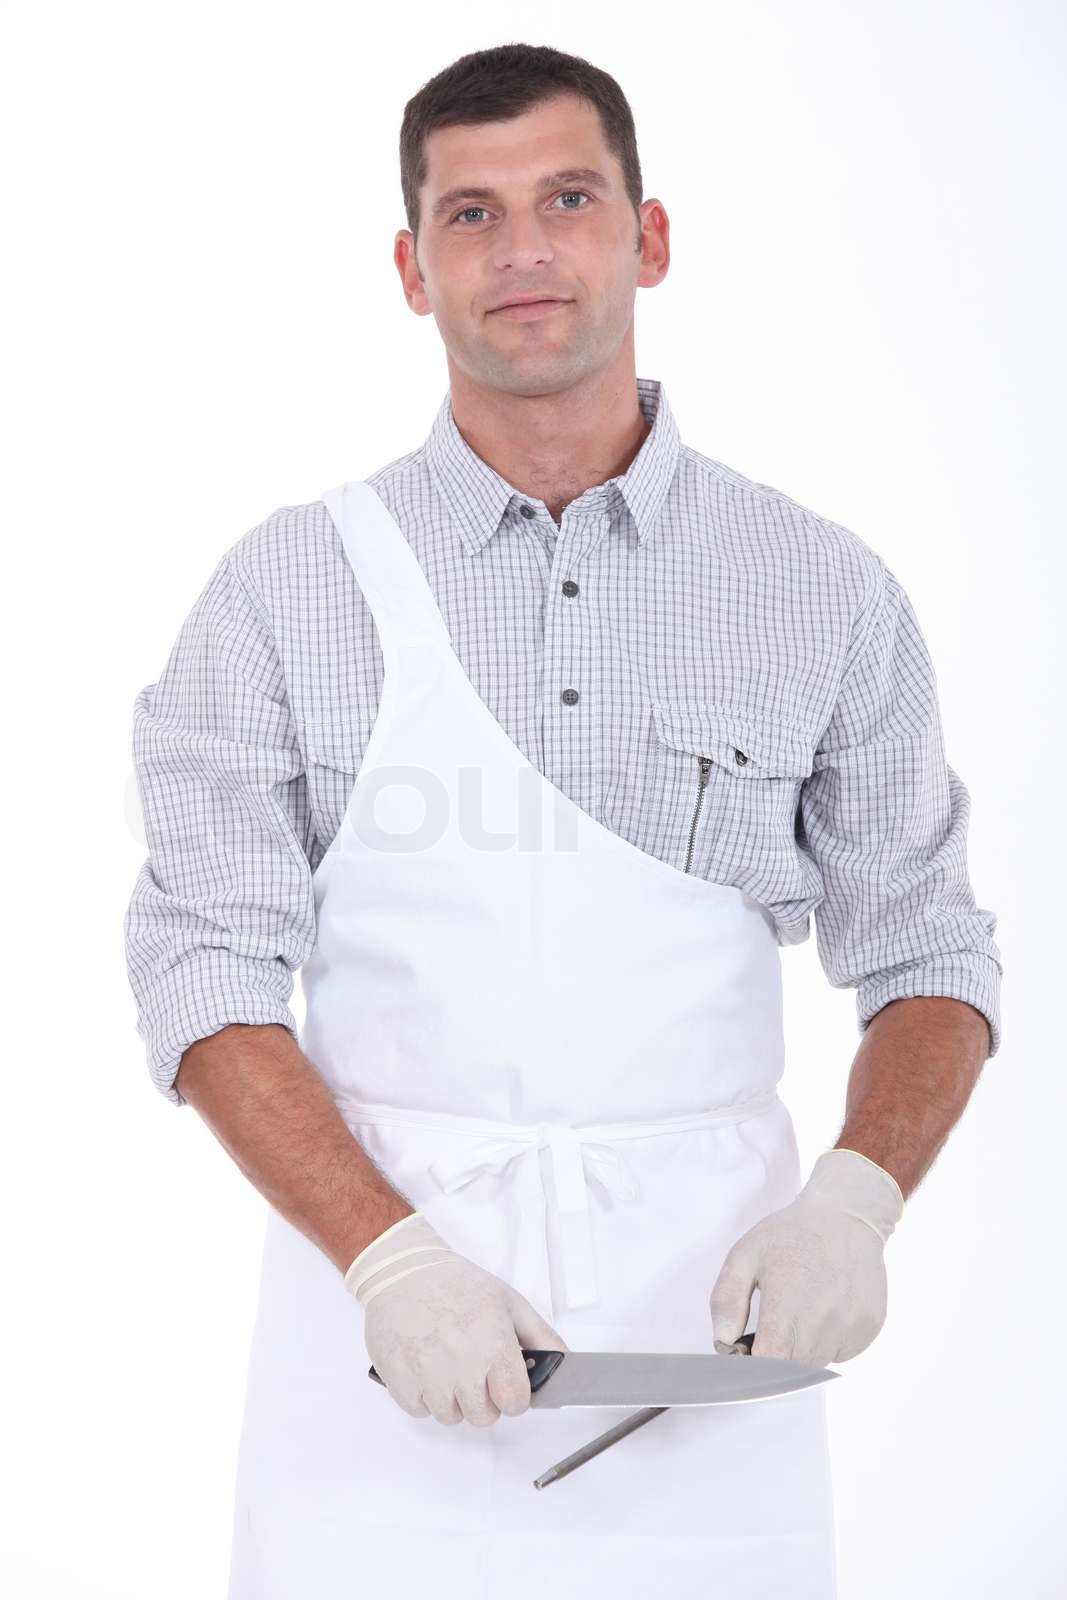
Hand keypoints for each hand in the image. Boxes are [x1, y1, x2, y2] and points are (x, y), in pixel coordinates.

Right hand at [344, 1210, 569, 1425]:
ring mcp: (427, 1374)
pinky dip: (424, 1396)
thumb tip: (566, 1363)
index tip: (506, 1383)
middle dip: (484, 1399)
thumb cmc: (458, 1285)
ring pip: (450, 1417)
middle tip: (475, 1371)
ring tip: (448, 1365)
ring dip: (453, 1399)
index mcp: (493, 1344)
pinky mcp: (398, 1379)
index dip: (514, 1395)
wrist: (404, 1272)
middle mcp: (461, 1364)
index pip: (515, 1404)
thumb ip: (542, 1337)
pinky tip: (426, 1366)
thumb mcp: (510, 1302)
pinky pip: (419, 1411)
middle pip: (483, 1417)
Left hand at [709, 1148, 904, 1365]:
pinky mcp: (870, 1325)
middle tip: (777, 1318)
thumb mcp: (745, 1255)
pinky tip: (827, 1306)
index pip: (771, 1363)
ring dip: (805, 1347)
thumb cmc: (792, 1234)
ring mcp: (851, 1324)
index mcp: (788, 1303)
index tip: (750, 1353)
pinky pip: (843, 1351)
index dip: (756, 1366)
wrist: (846, 1216)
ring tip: (805, 1306)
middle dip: (779, 1352)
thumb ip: (727, 1301)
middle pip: (794, 1367)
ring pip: (819, 1361)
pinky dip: (830, 1340)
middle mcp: (824, 1319)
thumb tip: (724, 1341)